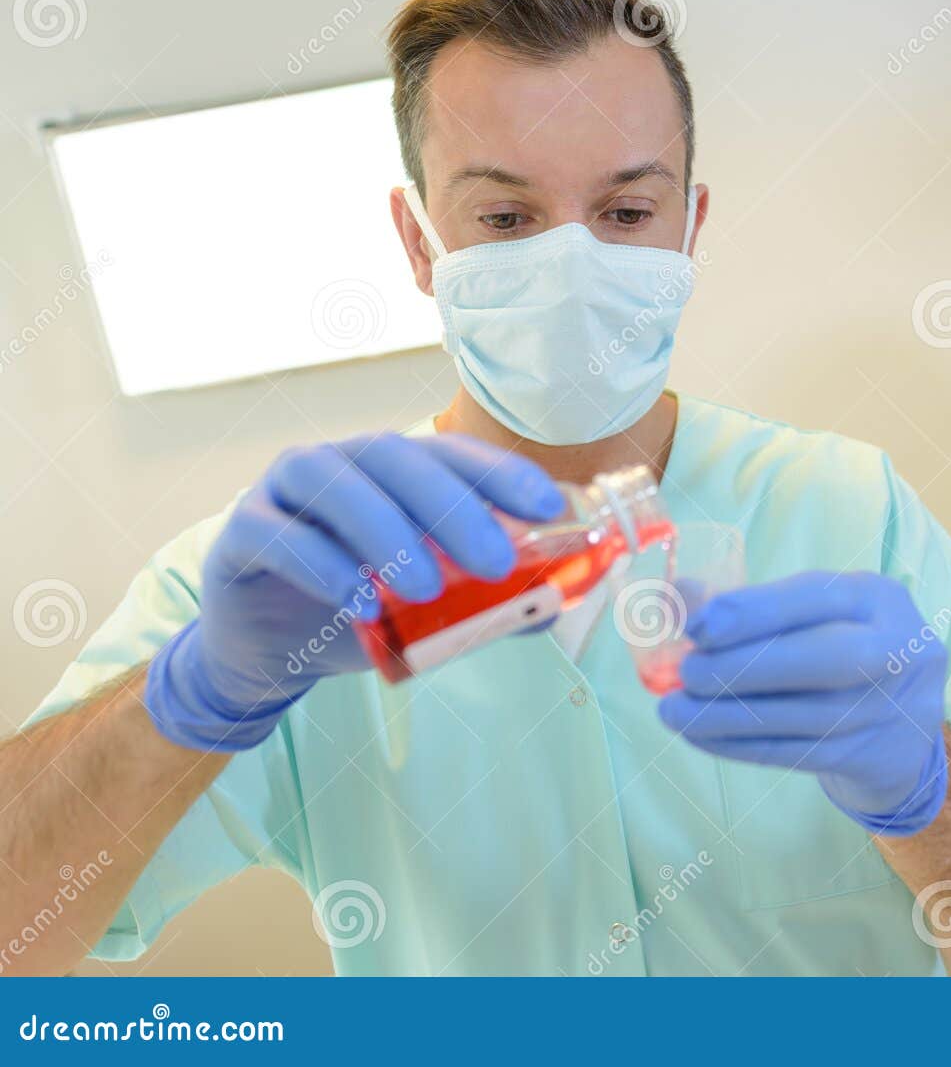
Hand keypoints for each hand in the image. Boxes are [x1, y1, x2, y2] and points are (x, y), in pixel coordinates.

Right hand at [144, 433, 564, 751]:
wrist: (268, 656)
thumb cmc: (358, 615)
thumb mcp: (429, 613)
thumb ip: (484, 605)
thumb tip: (550, 611)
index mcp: (392, 473)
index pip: (450, 453)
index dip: (499, 472)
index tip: (548, 506)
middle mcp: (341, 466)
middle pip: (396, 460)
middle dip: (454, 507)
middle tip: (498, 562)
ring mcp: (284, 493)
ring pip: (335, 484)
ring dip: (387, 530)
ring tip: (427, 588)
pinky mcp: (239, 534)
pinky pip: (277, 535)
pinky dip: (323, 567)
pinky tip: (359, 605)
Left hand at [658, 571, 949, 834]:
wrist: (907, 721)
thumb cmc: (843, 643)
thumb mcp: (814, 610)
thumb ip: (750, 603)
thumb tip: (678, 597)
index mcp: (877, 597)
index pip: (816, 598)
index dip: (754, 612)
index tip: (696, 626)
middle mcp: (894, 649)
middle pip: (824, 659)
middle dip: (745, 666)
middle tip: (686, 672)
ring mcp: (884, 708)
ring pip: (802, 715)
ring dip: (727, 716)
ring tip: (673, 711)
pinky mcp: (864, 754)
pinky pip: (793, 752)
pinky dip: (739, 744)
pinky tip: (699, 734)